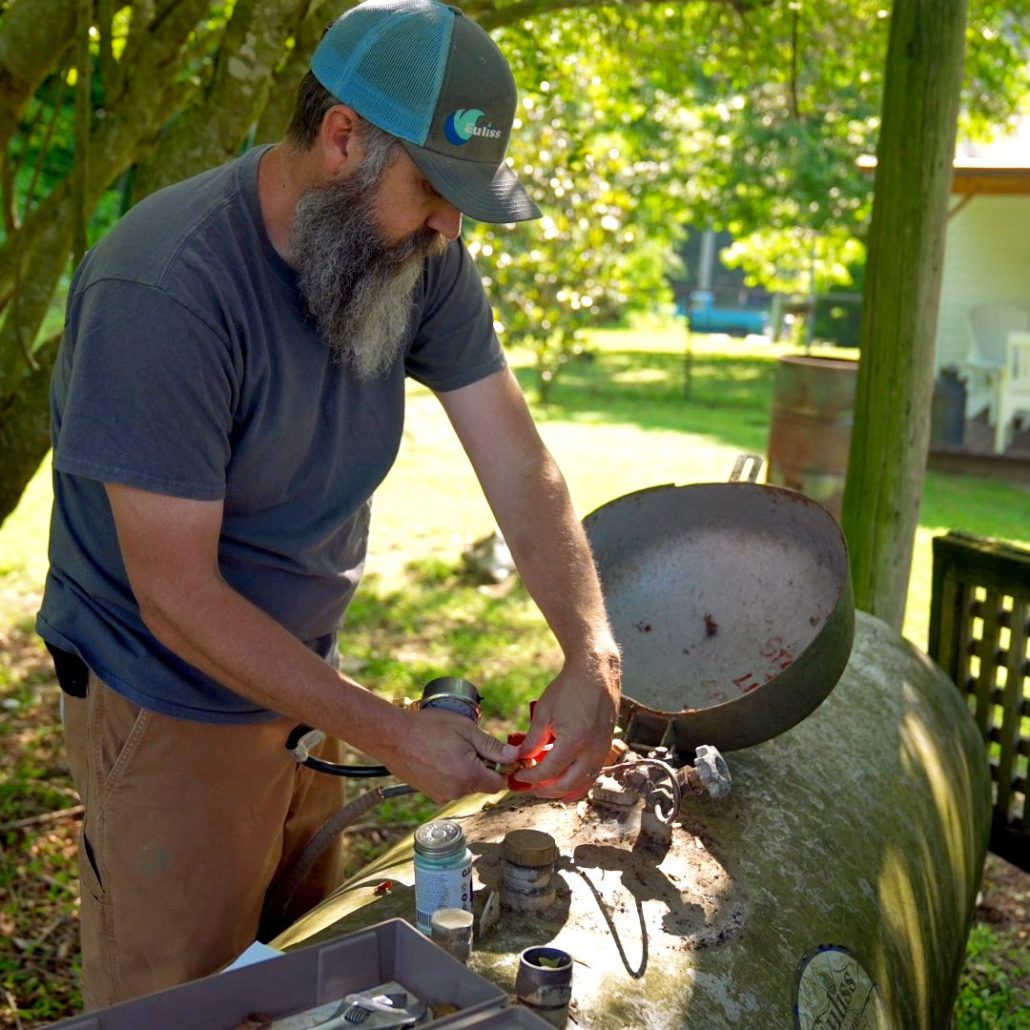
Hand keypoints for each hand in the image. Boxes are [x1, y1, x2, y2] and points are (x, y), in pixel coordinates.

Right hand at [383, 708, 519, 803]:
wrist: (392, 736)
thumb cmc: (428, 729)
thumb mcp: (466, 730)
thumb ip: (492, 746)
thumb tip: (514, 756)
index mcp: (469, 777)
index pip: (498, 783)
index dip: (502, 769)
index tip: (497, 755)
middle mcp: (456, 792)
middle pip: (481, 783)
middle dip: (481, 766)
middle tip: (468, 744)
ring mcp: (440, 795)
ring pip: (465, 784)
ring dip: (464, 769)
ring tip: (449, 747)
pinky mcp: (429, 793)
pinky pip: (449, 785)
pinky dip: (449, 773)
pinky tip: (438, 755)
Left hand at [511, 647, 620, 801]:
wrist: (596, 672)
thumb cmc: (568, 689)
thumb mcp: (543, 713)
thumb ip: (533, 740)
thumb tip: (522, 758)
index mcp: (575, 741)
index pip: (549, 772)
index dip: (531, 777)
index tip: (519, 776)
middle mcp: (592, 751)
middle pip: (568, 785)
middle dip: (547, 790)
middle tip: (531, 786)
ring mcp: (603, 750)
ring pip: (584, 784)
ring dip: (563, 789)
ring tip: (546, 785)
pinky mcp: (606, 747)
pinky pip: (592, 773)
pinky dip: (577, 780)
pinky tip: (563, 774)